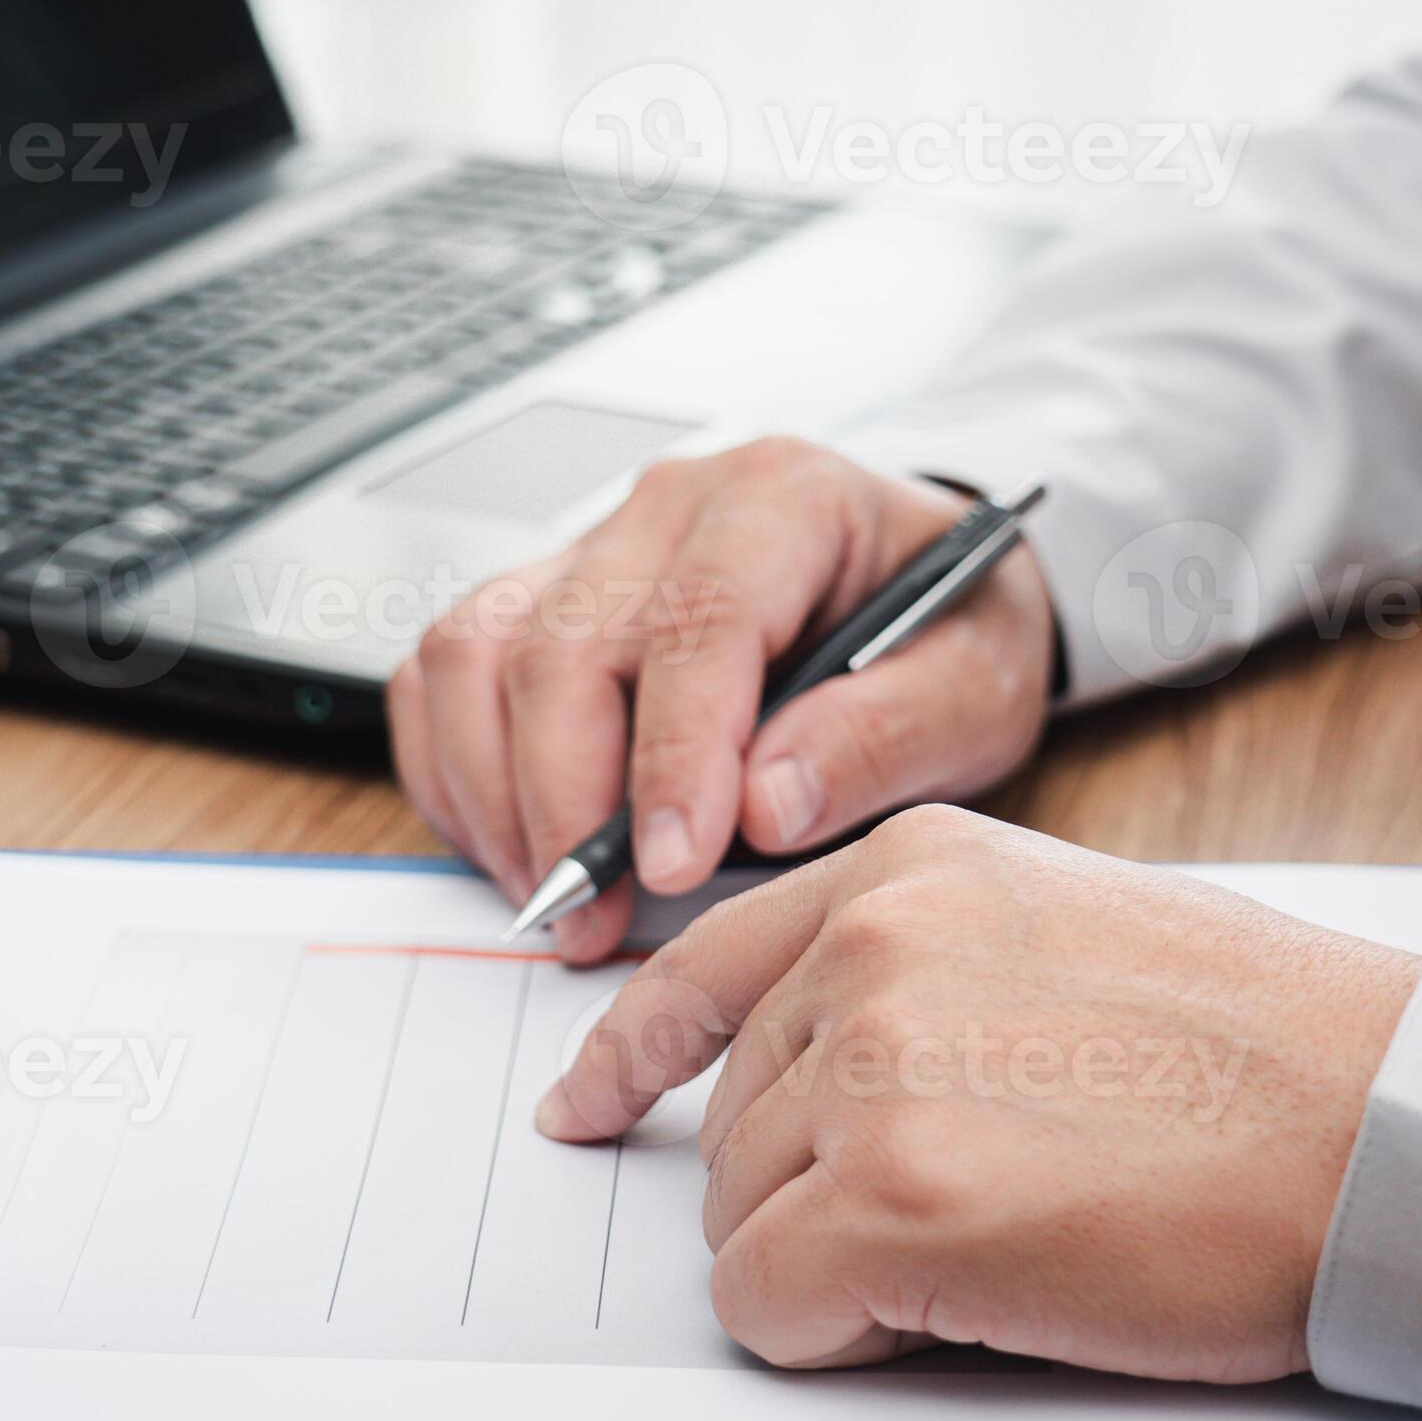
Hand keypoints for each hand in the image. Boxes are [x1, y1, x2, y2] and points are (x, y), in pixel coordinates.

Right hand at [387, 438, 1055, 962]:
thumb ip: (883, 738)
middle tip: (599, 921)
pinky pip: (445, 672)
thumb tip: (764, 805)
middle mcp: (671, 506)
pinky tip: (517, 846)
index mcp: (786, 499)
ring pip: (477, 650)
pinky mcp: (540, 597)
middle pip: (562, 642)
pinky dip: (457, 769)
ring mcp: (592, 546)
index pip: (698, 619)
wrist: (926, 594)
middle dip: (565, 801)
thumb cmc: (949, 636)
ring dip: (495, 792)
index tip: (673, 869)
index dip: (672, 755)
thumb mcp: (975, 691)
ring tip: (559, 899)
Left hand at [531, 806, 1421, 1381]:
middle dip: (811, 1193)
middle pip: (729, 1122)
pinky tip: (958, 1307)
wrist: (1396, 1130)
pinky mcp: (889, 1202)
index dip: (631, 1053)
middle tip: (968, 1216)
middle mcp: (867, 945)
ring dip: (834, 1265)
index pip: (702, 963)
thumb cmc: (1270, 1054)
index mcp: (908, 867)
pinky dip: (837, 1337)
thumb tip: (813, 1073)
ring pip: (739, 1220)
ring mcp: (871, 1070)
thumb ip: (922, 968)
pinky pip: (768, 1307)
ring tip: (999, 1245)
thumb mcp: (1068, 930)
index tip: (585, 1105)